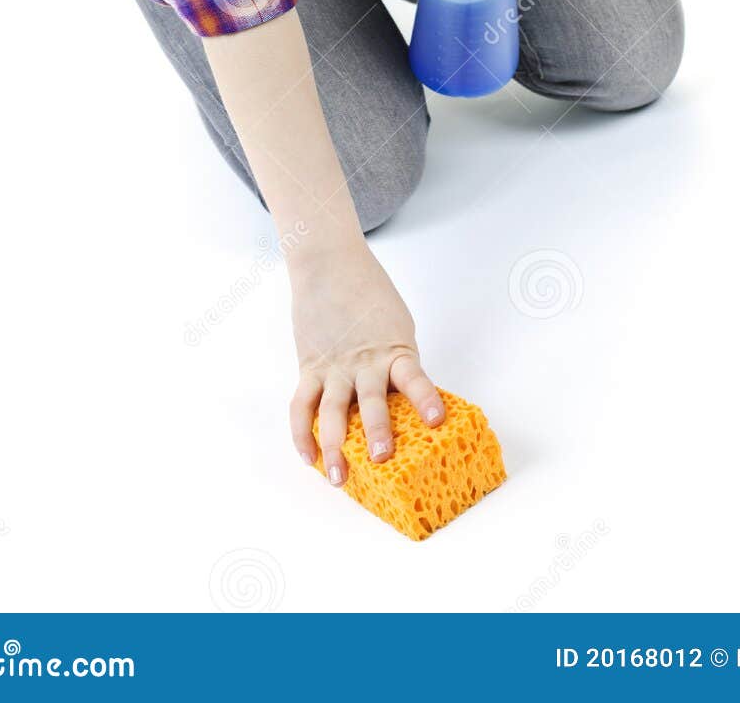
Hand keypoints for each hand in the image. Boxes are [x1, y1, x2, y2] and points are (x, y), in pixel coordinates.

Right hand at [288, 238, 444, 484]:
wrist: (330, 264)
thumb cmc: (371, 295)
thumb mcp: (397, 325)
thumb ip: (399, 363)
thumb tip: (406, 404)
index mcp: (395, 350)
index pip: (413, 378)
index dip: (425, 399)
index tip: (437, 420)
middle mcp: (365, 362)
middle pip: (371, 401)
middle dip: (377, 430)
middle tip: (381, 457)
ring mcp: (334, 367)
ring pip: (332, 412)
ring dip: (334, 445)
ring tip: (339, 477)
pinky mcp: (310, 367)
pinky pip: (302, 405)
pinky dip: (302, 433)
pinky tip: (309, 458)